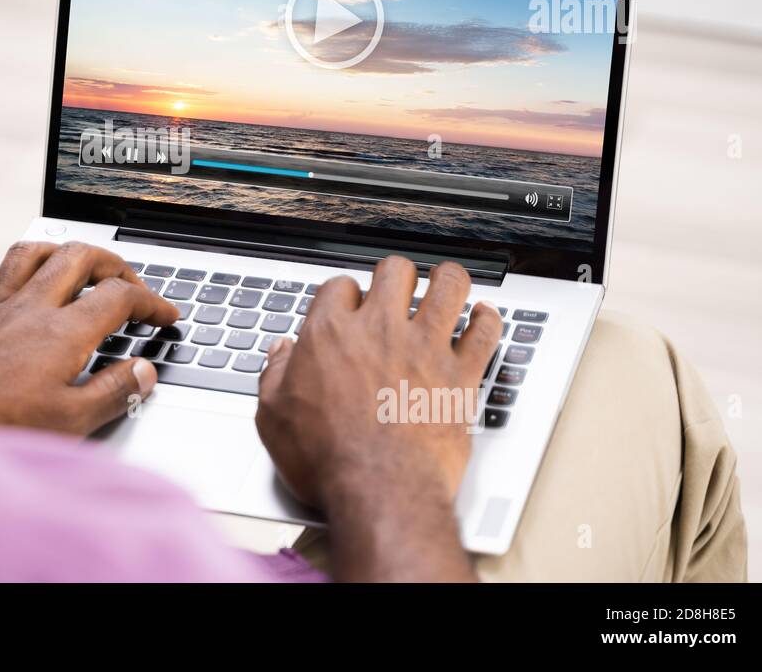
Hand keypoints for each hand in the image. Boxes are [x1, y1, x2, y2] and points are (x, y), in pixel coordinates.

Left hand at [0, 241, 177, 434]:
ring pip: (32, 252)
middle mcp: (30, 307)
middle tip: (129, 284)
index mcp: (63, 332)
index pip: (120, 297)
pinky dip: (9, 272)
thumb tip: (143, 372)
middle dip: (113, 263)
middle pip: (80, 257)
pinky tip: (14, 283)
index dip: (152, 302)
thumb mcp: (71, 422)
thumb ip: (113, 392)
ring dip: (61, 252)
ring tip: (78, 266)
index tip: (165, 316)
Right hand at [255, 256, 500, 581]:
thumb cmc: (328, 459)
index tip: (347, 306)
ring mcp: (425, 348)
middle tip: (396, 289)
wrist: (379, 490)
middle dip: (395, 276)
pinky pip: (486, 332)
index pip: (340, 286)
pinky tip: (483, 317)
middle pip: (395, 271)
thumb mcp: (273, 418)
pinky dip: (488, 320)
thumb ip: (275, 376)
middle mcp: (380, 330)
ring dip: (447, 280)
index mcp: (330, 334)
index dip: (343, 293)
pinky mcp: (461, 374)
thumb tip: (280, 354)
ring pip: (448, 285)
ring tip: (444, 283)